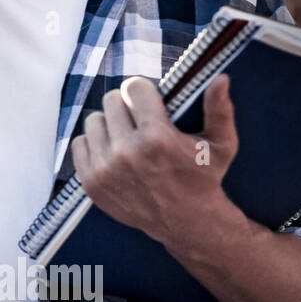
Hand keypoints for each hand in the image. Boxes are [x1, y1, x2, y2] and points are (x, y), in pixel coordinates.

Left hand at [70, 74, 238, 247]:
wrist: (186, 223)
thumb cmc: (205, 178)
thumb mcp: (221, 145)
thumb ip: (220, 110)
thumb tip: (220, 78)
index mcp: (157, 139)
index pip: (133, 87)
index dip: (145, 92)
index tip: (151, 103)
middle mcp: (126, 153)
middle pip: (111, 100)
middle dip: (127, 106)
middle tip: (141, 122)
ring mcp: (105, 169)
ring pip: (93, 119)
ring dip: (109, 124)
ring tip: (127, 136)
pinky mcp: (91, 182)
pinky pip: (79, 143)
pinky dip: (94, 144)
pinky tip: (113, 151)